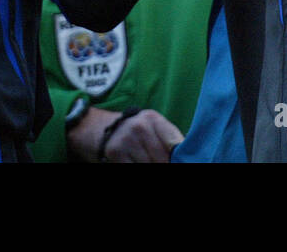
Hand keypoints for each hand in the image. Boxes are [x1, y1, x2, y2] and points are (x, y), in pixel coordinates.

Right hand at [67, 106, 183, 162]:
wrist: (101, 128)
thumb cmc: (136, 131)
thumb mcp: (152, 127)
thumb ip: (169, 140)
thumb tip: (185, 158)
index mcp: (153, 118)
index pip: (175, 144)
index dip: (179, 158)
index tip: (181, 162)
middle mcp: (140, 127)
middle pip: (162, 159)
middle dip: (164, 164)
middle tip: (161, 162)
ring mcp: (126, 140)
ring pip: (149, 165)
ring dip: (150, 165)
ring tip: (147, 160)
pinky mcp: (115, 153)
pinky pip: (133, 168)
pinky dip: (135, 166)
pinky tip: (135, 162)